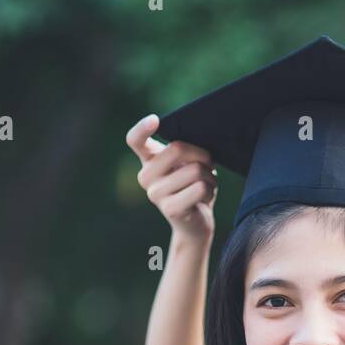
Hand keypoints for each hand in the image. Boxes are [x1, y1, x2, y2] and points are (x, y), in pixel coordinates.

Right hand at [126, 114, 217, 242]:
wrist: (195, 223)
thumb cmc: (193, 186)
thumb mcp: (188, 163)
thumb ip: (185, 149)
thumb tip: (197, 135)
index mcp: (148, 160)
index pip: (135, 140)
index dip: (142, 128)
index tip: (155, 120)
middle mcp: (146, 176)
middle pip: (177, 148)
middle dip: (202, 155)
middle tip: (207, 166)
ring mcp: (155, 193)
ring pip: (195, 170)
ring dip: (210, 176)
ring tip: (206, 185)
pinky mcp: (170, 209)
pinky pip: (200, 188)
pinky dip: (210, 190)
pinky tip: (204, 198)